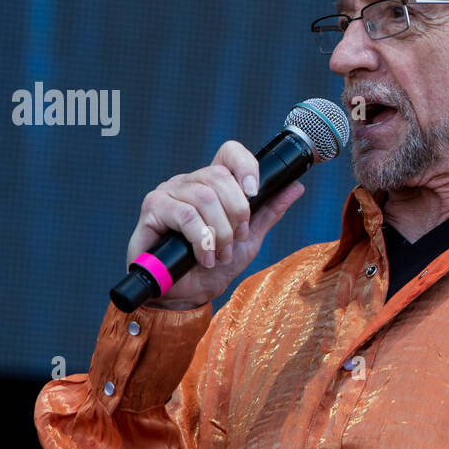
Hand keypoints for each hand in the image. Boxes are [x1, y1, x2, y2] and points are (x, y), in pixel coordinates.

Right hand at [127, 140, 305, 308]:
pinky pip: (185, 214)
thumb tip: (296, 187)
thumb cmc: (214, 266)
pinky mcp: (152, 208)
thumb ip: (268, 211)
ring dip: (219, 232)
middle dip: (236, 214)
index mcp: (212, 184)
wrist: (187, 295)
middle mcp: (189, 182)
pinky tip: (204, 257)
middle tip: (236, 240)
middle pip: (220, 177)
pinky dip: (201, 239)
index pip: (229, 153)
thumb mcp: (249, 239)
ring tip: (219, 254)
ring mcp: (168, 192)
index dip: (245, 165)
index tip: (255, 192)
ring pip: (204, 197)